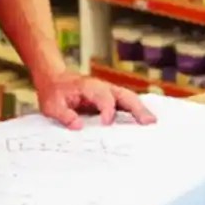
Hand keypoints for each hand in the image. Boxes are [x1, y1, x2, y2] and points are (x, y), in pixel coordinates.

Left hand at [34, 69, 156, 128]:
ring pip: (128, 98)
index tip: (107, 123)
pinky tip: (144, 122)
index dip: (107, 109)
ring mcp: (108, 92)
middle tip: (148, 122)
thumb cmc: (53, 92)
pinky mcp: (110, 99)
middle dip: (136, 107)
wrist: (54, 79)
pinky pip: (126, 104)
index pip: (103, 96)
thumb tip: (78, 126)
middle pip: (123, 95)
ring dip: (141, 109)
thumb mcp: (51, 105)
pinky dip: (136, 112)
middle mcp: (102, 87)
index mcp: (88, 87)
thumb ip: (64, 115)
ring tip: (152, 123)